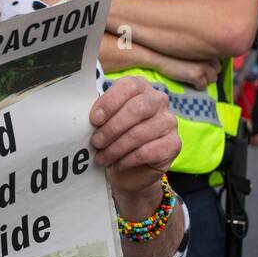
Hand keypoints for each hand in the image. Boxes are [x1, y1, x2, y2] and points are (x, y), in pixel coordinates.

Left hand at [89, 76, 178, 195]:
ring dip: (116, 147)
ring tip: (102, 157)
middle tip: (96, 142)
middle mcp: (158, 101)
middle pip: (137, 108)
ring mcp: (169, 122)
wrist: (129, 170)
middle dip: (112, 128)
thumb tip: (84, 114)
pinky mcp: (174, 144)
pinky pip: (148, 151)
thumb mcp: (103, 122)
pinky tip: (117, 164)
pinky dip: (128, 159)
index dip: (109, 102)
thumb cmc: (114, 138)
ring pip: (140, 133)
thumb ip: (99, 113)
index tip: (94, 120)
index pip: (128, 86)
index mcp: (140, 87)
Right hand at [155, 55, 218, 90]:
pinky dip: (196, 86)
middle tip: (196, 75)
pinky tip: (188, 82)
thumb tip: (206, 66)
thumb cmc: (171, 53)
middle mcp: (209, 58)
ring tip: (192, 79)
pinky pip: (202, 86)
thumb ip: (200, 55)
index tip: (201, 70)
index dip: (210, 68)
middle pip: (216, 72)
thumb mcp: (189, 51)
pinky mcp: (197, 76)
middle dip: (208, 75)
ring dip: (204, 81)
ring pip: (211, 80)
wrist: (159, 56)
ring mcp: (204, 67)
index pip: (217, 64)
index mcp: (208, 50)